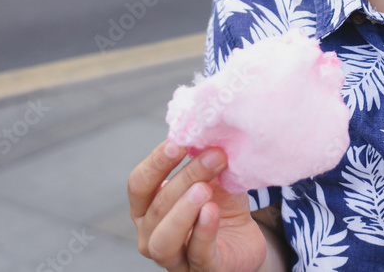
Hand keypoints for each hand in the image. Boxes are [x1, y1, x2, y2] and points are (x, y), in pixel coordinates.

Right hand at [129, 140, 266, 271]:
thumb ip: (205, 157)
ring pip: (164, 239)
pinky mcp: (202, 271)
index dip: (156, 163)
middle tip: (214, 155)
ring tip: (204, 190)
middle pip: (157, 207)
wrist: (245, 240)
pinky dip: (204, 232)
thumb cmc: (220, 203)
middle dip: (185, 177)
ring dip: (183, 211)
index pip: (138, 184)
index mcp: (147, 208)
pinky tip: (212, 211)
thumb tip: (208, 127)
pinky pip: (197, 254)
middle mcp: (151, 235)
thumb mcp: (212, 177)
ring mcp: (173, 259)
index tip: (180, 142)